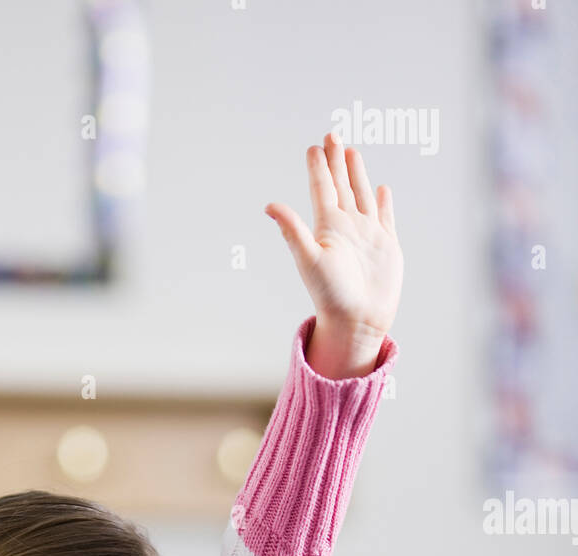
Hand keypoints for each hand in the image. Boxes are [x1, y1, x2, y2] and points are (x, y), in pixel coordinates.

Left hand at [265, 132, 402, 374]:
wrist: (358, 321)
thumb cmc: (331, 295)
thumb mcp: (309, 258)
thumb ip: (292, 230)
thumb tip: (268, 205)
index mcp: (328, 227)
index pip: (322, 188)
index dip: (318, 167)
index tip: (314, 146)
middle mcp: (347, 227)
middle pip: (341, 185)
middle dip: (336, 160)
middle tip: (331, 134)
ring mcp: (367, 234)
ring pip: (362, 195)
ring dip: (357, 174)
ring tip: (351, 152)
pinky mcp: (386, 245)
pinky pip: (384, 216)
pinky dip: (383, 202)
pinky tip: (382, 189)